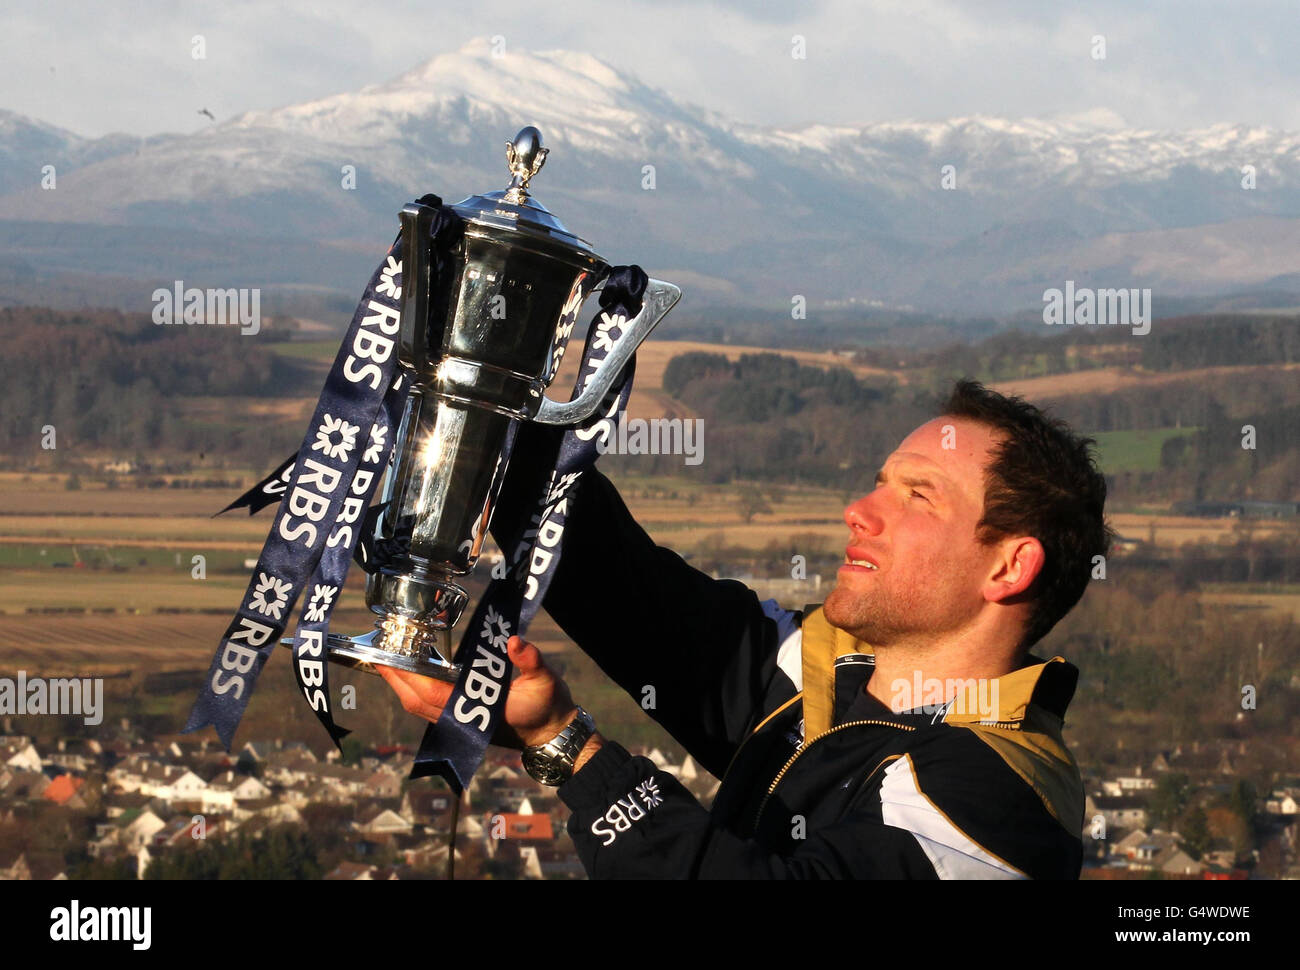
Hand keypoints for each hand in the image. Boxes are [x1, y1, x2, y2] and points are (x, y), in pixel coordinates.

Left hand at [378, 635, 578, 749]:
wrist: (552, 733)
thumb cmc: (547, 707)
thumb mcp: (545, 681)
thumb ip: (530, 661)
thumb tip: (514, 642)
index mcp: (476, 711)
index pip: (434, 693)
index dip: (410, 676)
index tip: (390, 659)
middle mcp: (461, 721)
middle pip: (417, 702)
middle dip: (396, 679)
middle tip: (378, 654)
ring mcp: (459, 725)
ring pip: (419, 707)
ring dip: (401, 686)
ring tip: (388, 663)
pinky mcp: (460, 722)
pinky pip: (428, 708)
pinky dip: (415, 691)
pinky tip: (412, 675)